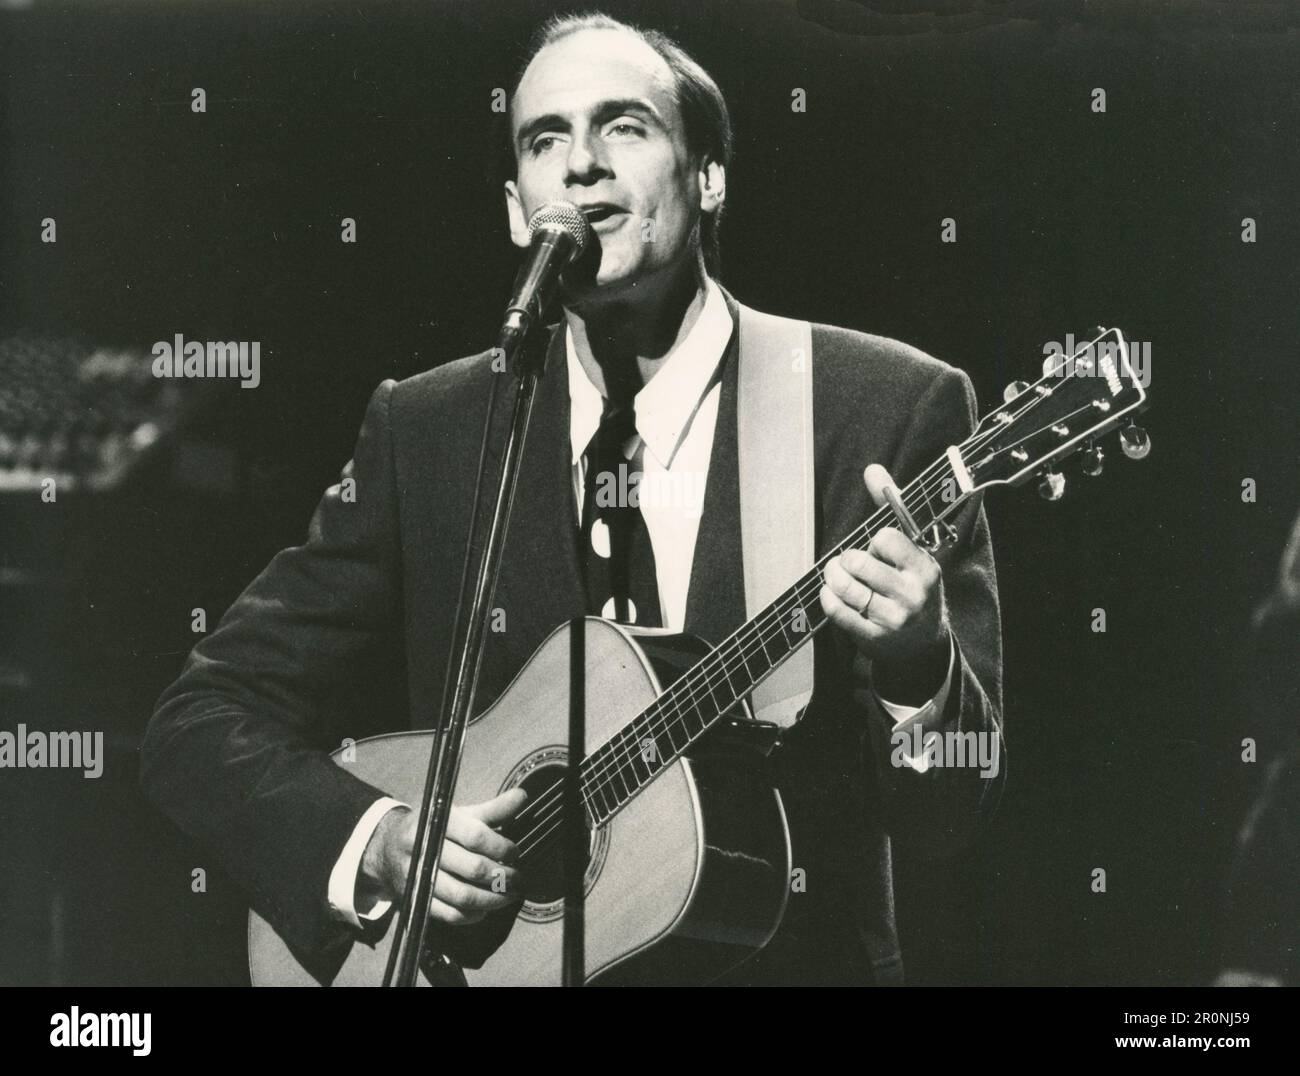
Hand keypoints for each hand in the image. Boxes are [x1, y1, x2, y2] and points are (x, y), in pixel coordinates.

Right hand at [360, 788, 527, 925]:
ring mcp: (419, 877)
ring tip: (510, 895)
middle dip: (502, 876)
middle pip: (472, 868)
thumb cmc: (432, 827)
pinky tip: (486, 908)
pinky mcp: (417, 899)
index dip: (501, 847)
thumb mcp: (458, 813)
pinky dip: (472, 915)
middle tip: (519, 878)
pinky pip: (450, 915)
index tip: (515, 853)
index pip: (476, 837)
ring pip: (463, 896)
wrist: (388, 847)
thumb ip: (492, 809)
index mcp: (438, 822)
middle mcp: (426, 849)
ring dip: (493, 900)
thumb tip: (521, 797)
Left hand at [819, 464, 950, 699]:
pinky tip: (830, 594)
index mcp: (924, 568)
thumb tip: (872, 469)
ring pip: (845, 588)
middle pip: (858, 562)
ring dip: (832, 579)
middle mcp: (913, 594)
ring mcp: (894, 619)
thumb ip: (892, 509)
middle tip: (847, 564)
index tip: (876, 551)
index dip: (873, 542)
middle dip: (845, 561)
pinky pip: (838, 611)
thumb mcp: (911, 551)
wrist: (924, 646)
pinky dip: (827, 599)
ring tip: (835, 577)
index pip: (885, 538)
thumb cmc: (912, 586)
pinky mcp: (874, 638)